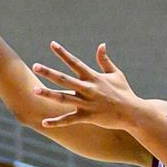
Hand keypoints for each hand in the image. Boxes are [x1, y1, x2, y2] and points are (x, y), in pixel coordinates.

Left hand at [32, 43, 149, 131]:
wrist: (133, 113)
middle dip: (49, 72)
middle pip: (64, 79)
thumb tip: (101, 45)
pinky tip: (44, 123)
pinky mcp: (88, 117)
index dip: (63, 53)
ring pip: (63, 98)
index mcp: (93, 77)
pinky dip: (57, 121)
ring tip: (34, 90)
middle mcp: (87, 89)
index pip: (75, 62)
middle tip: (35, 66)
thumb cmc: (124, 92)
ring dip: (48, 94)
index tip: (52, 44)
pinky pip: (69, 120)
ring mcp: (87, 103)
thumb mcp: (116, 74)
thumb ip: (105, 60)